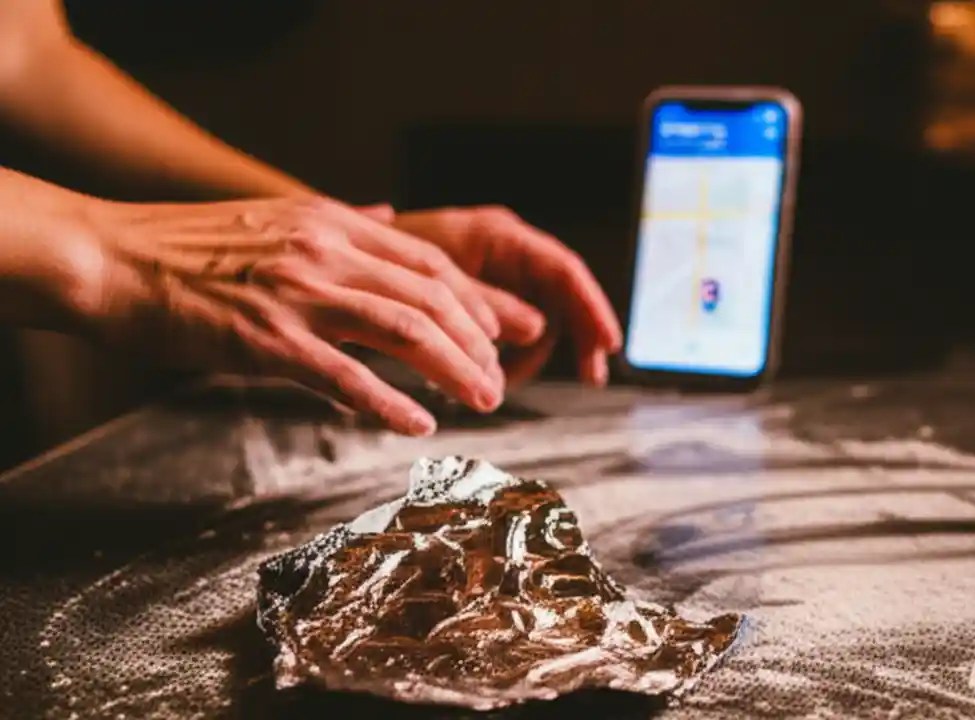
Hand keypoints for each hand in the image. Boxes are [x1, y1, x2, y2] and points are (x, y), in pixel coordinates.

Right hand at [70, 196, 507, 434]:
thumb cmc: (190, 246)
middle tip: (500, 378)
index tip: (502, 332)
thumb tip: (390, 215)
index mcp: (334, 223)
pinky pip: (345, 376)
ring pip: (404, 330)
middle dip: (478, 342)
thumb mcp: (278, 215)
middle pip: (431, 296)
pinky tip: (418, 425)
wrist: (114, 259)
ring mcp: (299, 296)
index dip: (476, 300)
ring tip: (483, 399)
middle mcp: (326, 252)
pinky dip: (390, 403)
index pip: (430, 261)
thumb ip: (342, 224)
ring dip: (454, 369)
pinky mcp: (267, 341)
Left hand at [392, 206, 621, 387]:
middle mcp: (504, 251)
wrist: (338, 262)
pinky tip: (489, 378)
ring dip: (533, 355)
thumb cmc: (376, 260)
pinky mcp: (482, 302)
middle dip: (578, 336)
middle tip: (592, 377)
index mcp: (496, 235)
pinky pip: (513, 330)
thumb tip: (538, 327)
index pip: (563, 269)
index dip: (592, 306)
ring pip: (539, 319)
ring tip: (503, 385)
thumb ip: (482, 301)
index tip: (609, 343)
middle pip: (563, 294)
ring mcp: (496, 276)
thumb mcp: (430, 282)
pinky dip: (507, 357)